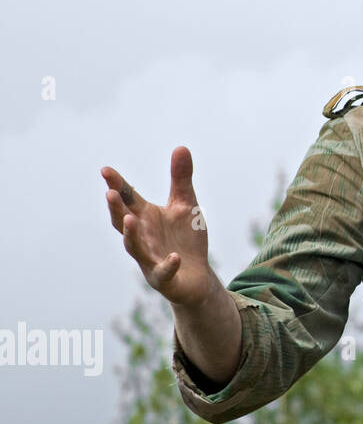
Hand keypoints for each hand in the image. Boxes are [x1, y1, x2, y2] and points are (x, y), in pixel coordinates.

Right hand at [102, 147, 220, 307]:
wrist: (196, 275)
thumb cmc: (185, 238)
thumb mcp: (185, 204)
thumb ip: (181, 178)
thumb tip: (181, 146)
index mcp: (145, 217)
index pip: (128, 199)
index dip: (117, 185)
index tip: (105, 170)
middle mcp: (142, 237)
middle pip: (123, 222)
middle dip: (116, 208)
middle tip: (110, 192)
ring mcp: (150, 258)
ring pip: (135, 247)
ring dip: (132, 234)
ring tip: (130, 220)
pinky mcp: (164, 277)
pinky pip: (164, 271)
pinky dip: (167, 264)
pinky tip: (174, 257)